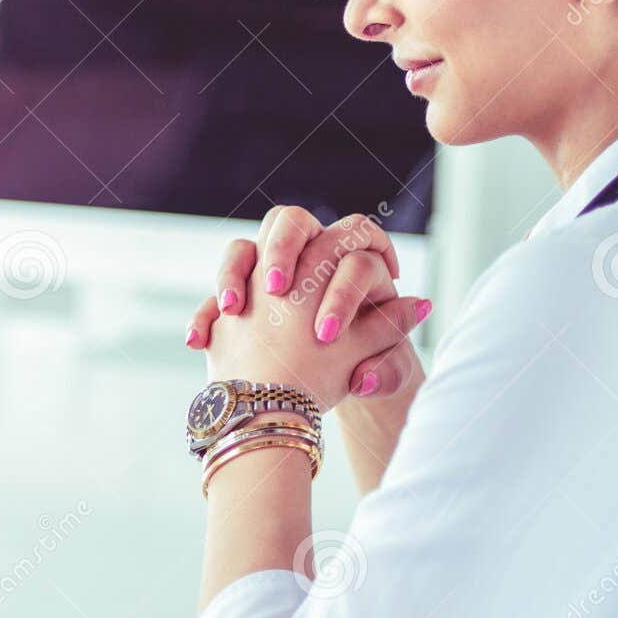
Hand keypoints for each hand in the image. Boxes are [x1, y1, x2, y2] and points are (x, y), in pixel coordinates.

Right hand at [186, 208, 427, 398]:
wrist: (321, 395)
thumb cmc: (354, 371)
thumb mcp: (380, 363)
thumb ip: (395, 334)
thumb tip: (420, 305)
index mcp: (344, 266)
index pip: (353, 233)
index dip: (348, 268)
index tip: (338, 318)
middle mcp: (303, 264)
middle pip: (288, 222)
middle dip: (280, 249)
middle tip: (277, 288)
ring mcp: (263, 282)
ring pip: (240, 252)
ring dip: (231, 274)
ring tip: (234, 310)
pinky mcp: (233, 308)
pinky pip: (210, 303)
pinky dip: (202, 318)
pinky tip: (197, 341)